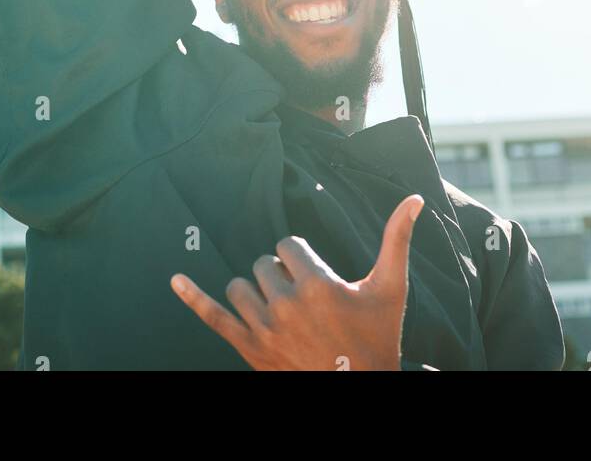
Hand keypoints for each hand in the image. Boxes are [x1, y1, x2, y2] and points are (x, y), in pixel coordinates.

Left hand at [171, 194, 424, 370]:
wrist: (362, 392)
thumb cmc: (378, 341)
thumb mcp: (391, 289)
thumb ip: (397, 239)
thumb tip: (416, 199)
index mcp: (318, 285)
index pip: (289, 245)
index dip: (301, 258)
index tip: (318, 279)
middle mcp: (287, 305)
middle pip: (265, 263)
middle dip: (281, 274)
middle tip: (304, 300)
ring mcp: (264, 329)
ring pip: (242, 285)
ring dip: (256, 290)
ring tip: (280, 308)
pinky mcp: (249, 350)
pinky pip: (214, 318)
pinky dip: (193, 298)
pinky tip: (175, 281)